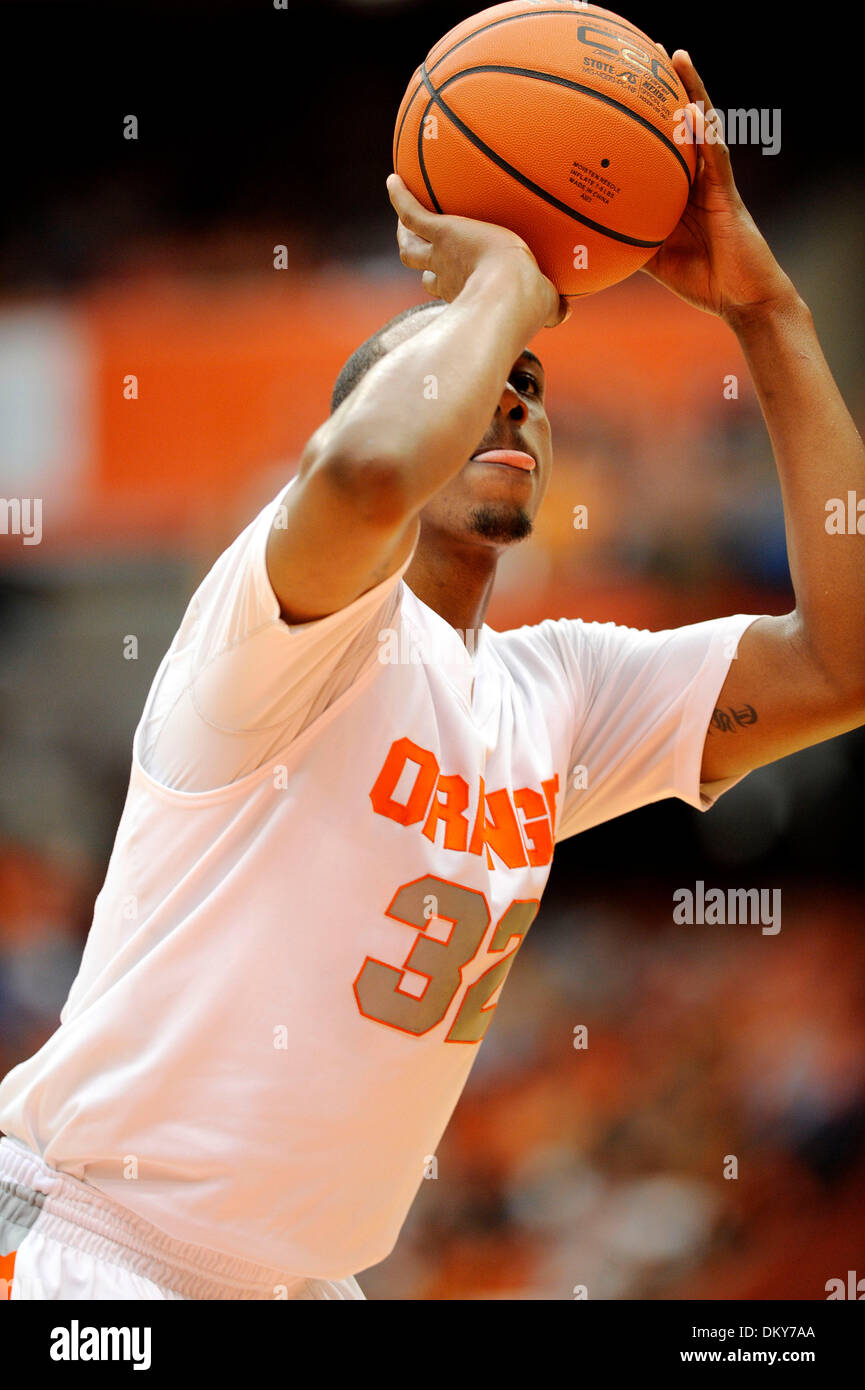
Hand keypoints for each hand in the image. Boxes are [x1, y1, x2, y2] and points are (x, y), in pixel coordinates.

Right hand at [387, 173, 568, 327]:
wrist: (511, 291)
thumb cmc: (529, 304)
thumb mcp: (546, 305)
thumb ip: (554, 307)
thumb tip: (566, 313)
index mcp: (469, 294)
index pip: (453, 290)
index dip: (449, 285)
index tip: (453, 281)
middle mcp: (449, 278)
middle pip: (425, 272)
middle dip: (423, 263)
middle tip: (419, 248)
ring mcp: (442, 255)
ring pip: (411, 247)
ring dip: (405, 234)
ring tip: (403, 220)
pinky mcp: (442, 232)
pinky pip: (412, 213)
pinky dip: (401, 198)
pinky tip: (394, 180)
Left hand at [639, 49, 796, 322]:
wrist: (744, 300)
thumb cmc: (703, 282)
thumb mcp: (654, 263)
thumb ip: (628, 244)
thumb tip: (587, 244)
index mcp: (680, 191)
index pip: (662, 144)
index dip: (646, 114)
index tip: (623, 86)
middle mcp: (698, 178)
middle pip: (683, 122)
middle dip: (666, 85)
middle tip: (645, 50)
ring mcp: (715, 181)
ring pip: (702, 127)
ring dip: (690, 90)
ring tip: (674, 57)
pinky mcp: (728, 192)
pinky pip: (715, 156)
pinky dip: (702, 132)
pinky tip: (689, 110)